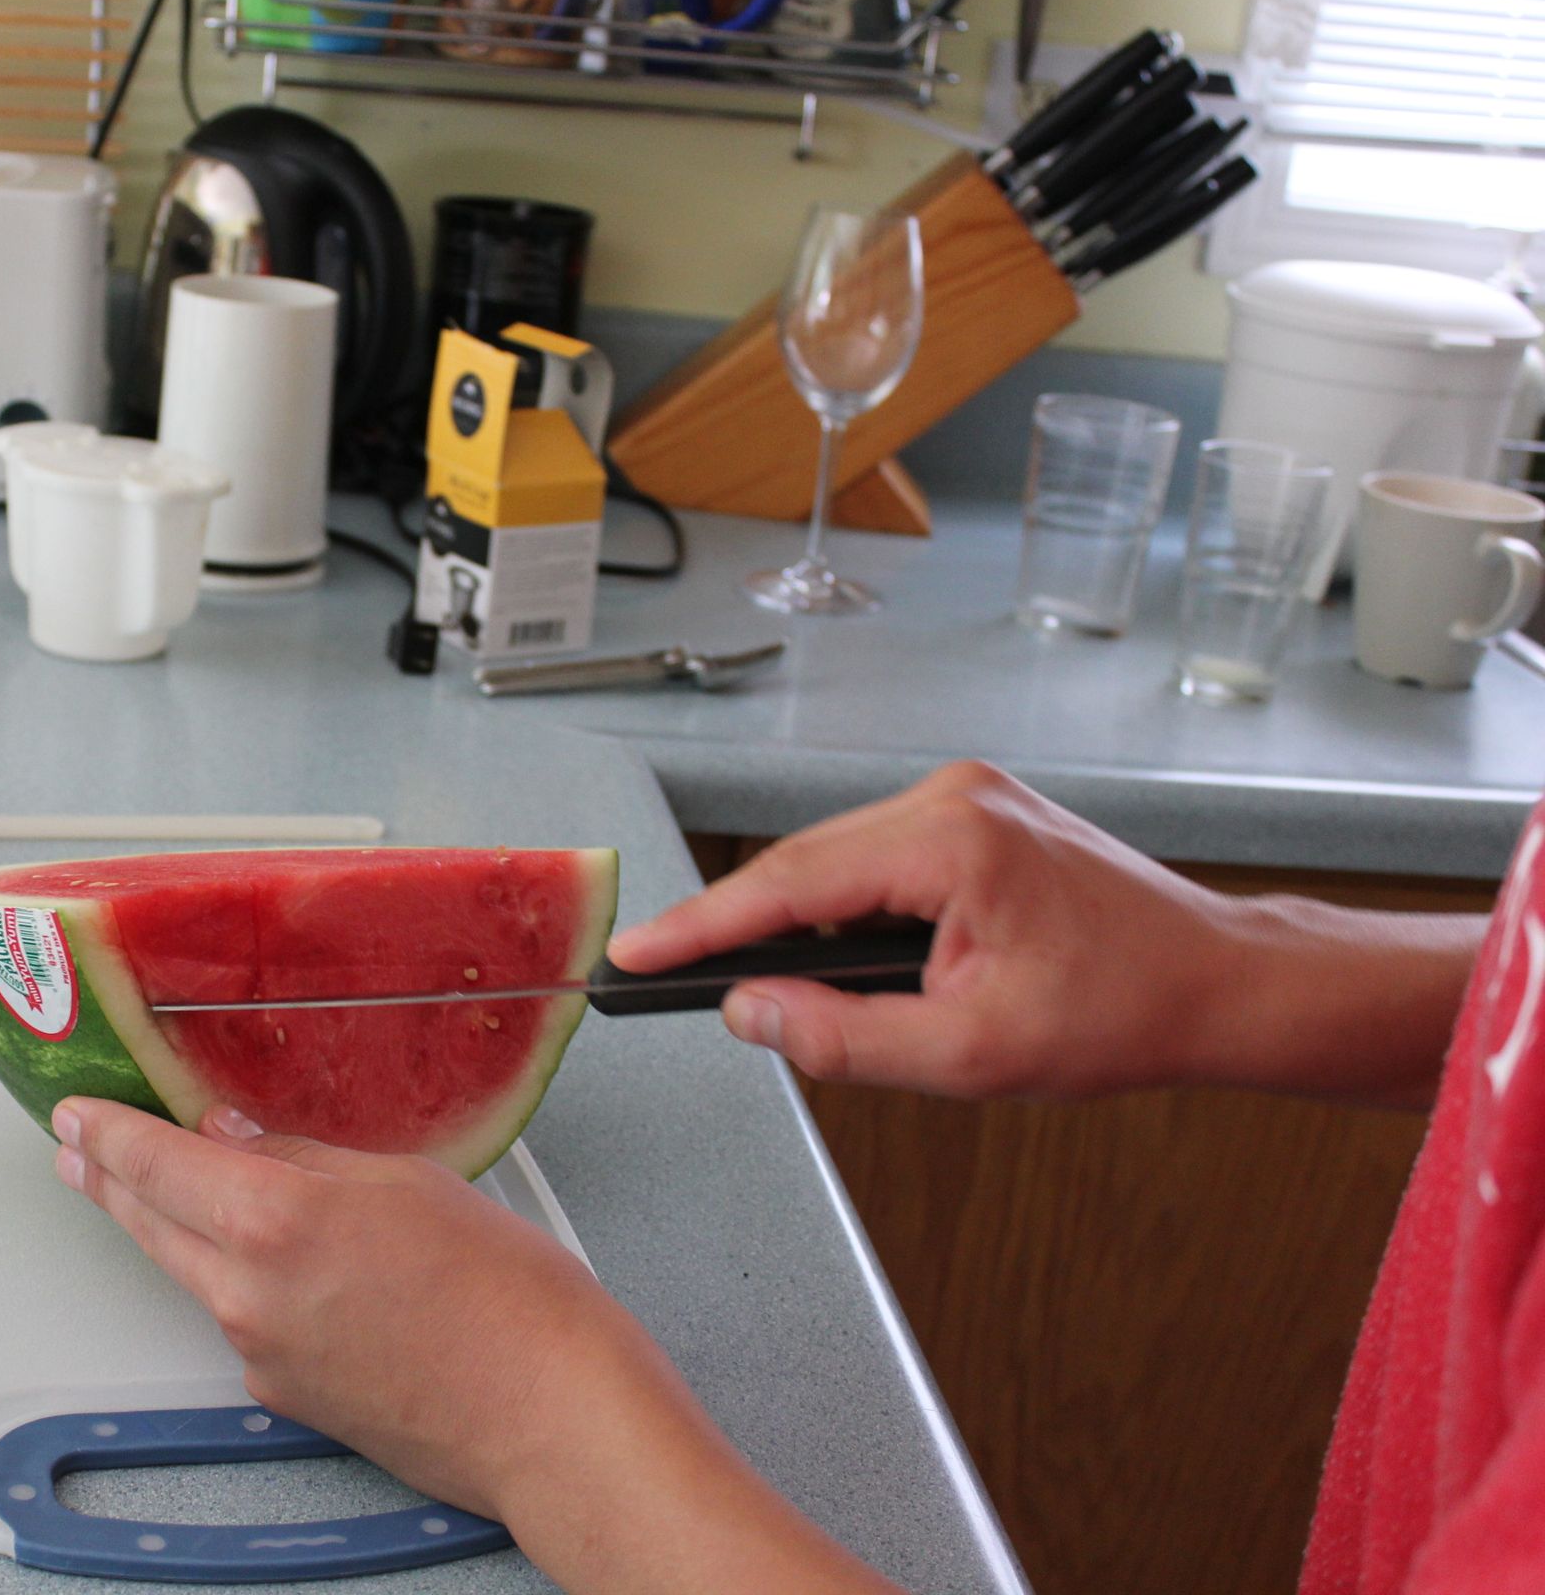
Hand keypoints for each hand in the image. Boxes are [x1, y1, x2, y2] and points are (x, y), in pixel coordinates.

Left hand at [50, 1097, 897, 1592]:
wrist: (549, 1413)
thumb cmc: (509, 1294)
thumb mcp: (409, 1182)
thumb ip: (304, 1157)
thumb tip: (236, 1138)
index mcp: (273, 1218)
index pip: (151, 1162)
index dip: (104, 1132)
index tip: (75, 1110)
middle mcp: (246, 1291)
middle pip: (146, 1223)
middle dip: (106, 1180)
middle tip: (77, 1148)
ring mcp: (258, 1350)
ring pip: (188, 1272)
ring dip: (166, 1227)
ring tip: (158, 1188)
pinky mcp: (281, 1394)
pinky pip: (237, 1319)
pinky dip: (234, 1281)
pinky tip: (272, 1263)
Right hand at [611, 761, 1480, 1104]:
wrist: (1218, 982)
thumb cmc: (1123, 1012)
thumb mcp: (970, 1056)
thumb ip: (845, 1038)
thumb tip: (750, 1014)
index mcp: (950, 840)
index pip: (788, 883)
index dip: (701, 925)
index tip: (634, 951)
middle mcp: (952, 797)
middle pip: (802, 863)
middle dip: (734, 925)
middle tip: (662, 974)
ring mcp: (966, 798)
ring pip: (834, 860)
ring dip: (793, 920)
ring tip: (744, 979)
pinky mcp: (975, 815)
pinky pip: (874, 857)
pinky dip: (839, 908)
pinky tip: (826, 956)